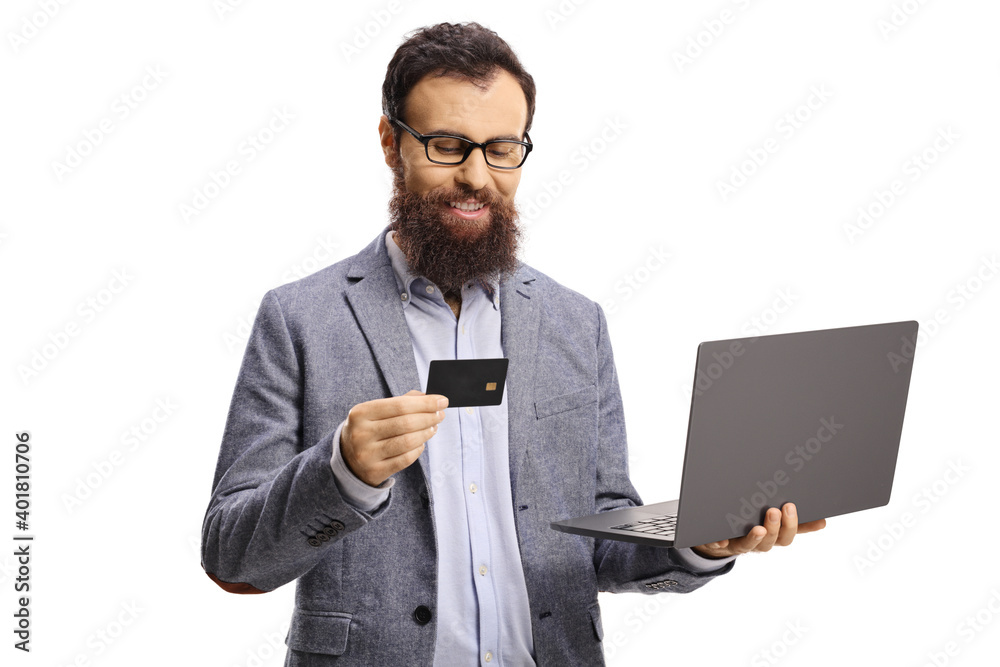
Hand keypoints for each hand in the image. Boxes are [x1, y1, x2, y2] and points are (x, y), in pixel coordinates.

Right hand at [339, 390, 446, 486]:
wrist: (347, 459)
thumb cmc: (368, 430)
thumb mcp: (375, 413)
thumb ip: (400, 403)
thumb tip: (428, 398)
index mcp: (361, 413)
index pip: (400, 405)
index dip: (425, 403)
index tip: (442, 401)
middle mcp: (361, 434)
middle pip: (406, 423)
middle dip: (429, 417)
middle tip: (440, 415)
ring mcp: (367, 454)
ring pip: (407, 442)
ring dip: (426, 433)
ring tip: (433, 428)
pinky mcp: (374, 471)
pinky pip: (405, 459)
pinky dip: (418, 450)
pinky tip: (421, 443)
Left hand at [691, 503, 826, 558]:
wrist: (718, 541)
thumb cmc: (749, 524)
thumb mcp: (770, 520)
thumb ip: (789, 516)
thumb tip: (821, 518)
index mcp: (773, 535)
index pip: (790, 533)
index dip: (801, 526)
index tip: (809, 515)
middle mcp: (759, 541)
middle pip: (773, 540)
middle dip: (777, 526)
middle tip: (776, 510)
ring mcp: (740, 544)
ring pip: (750, 545)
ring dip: (756, 537)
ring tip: (758, 528)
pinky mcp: (720, 543)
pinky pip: (719, 545)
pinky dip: (721, 543)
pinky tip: (721, 540)